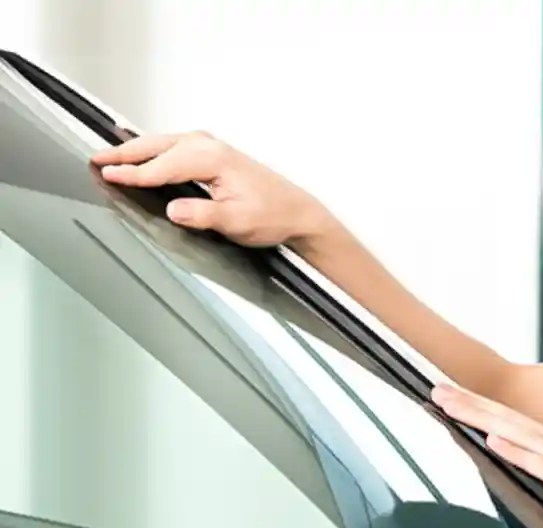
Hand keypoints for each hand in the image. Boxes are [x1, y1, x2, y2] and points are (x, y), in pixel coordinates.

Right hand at [91, 131, 334, 248]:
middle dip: (126, 153)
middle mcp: (210, 146)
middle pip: (158, 146)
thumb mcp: (237, 221)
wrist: (298, 212)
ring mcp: (213, 147)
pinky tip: (144, 149)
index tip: (107, 175)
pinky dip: (155, 147)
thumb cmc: (272, 216)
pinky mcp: (215, 154)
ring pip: (165, 143)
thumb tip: (174, 210)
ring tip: (111, 155)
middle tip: (96, 159)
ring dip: (137, 148)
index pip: (162, 167)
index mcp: (212, 159)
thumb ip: (203, 215)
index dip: (133, 173)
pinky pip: (175, 145)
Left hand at [430, 384, 542, 527]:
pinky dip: (529, 460)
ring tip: (456, 409)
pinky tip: (500, 448)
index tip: (449, 399)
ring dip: (492, 424)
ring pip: (532, 442)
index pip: (522, 429)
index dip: (485, 413)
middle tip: (436, 391)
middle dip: (476, 408)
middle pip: (520, 426)